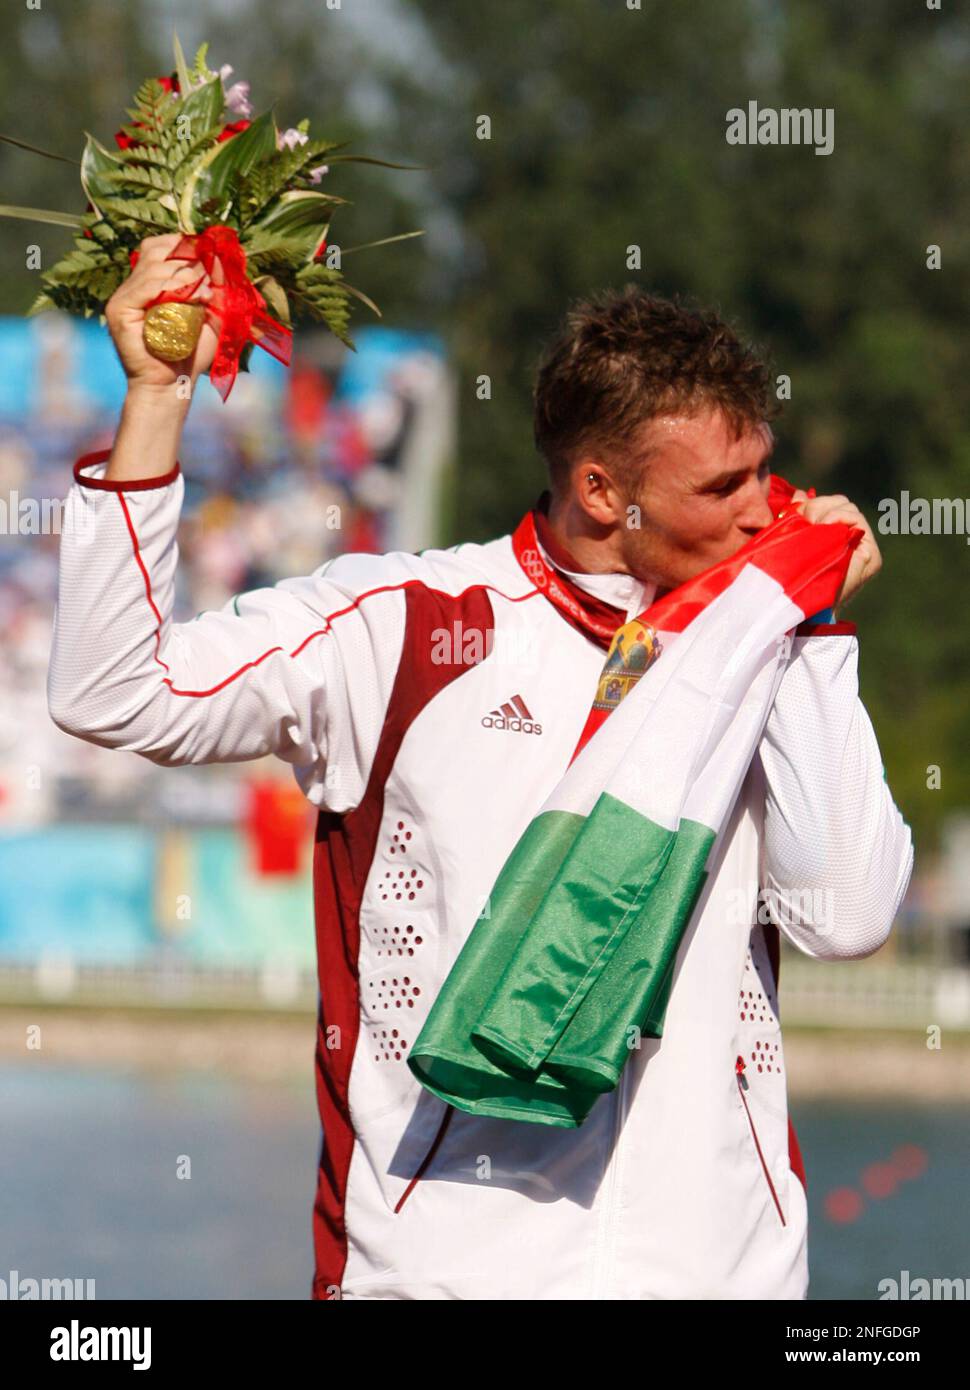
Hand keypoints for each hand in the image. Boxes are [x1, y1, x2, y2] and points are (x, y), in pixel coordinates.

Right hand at [104, 233, 221, 395]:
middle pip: (156, 253)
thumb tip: (218, 257)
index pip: (157, 247)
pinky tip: (196, 298)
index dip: (181, 246)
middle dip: (189, 262)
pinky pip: (147, 286)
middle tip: (211, 282)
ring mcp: (122, 297)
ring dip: (187, 277)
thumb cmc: (191, 353)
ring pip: (155, 268)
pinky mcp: (119, 310)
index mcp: (148, 283)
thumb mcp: (208, 313)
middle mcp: (132, 286)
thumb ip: (213, 286)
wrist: (174, 384)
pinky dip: (174, 288)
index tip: (208, 257)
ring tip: (206, 295)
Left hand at [789, 490, 880, 610]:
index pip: (831, 505)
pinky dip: (838, 518)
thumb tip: (800, 493)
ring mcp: (864, 548)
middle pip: (842, 502)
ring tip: (812, 526)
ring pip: (849, 508)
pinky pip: (857, 522)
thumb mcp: (793, 541)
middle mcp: (852, 541)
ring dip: (827, 511)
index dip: (814, 503)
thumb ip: (798, 518)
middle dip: (820, 505)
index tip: (796, 512)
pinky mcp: (871, 556)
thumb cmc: (792, 579)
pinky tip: (824, 528)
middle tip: (804, 519)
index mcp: (835, 537)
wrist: (802, 609)